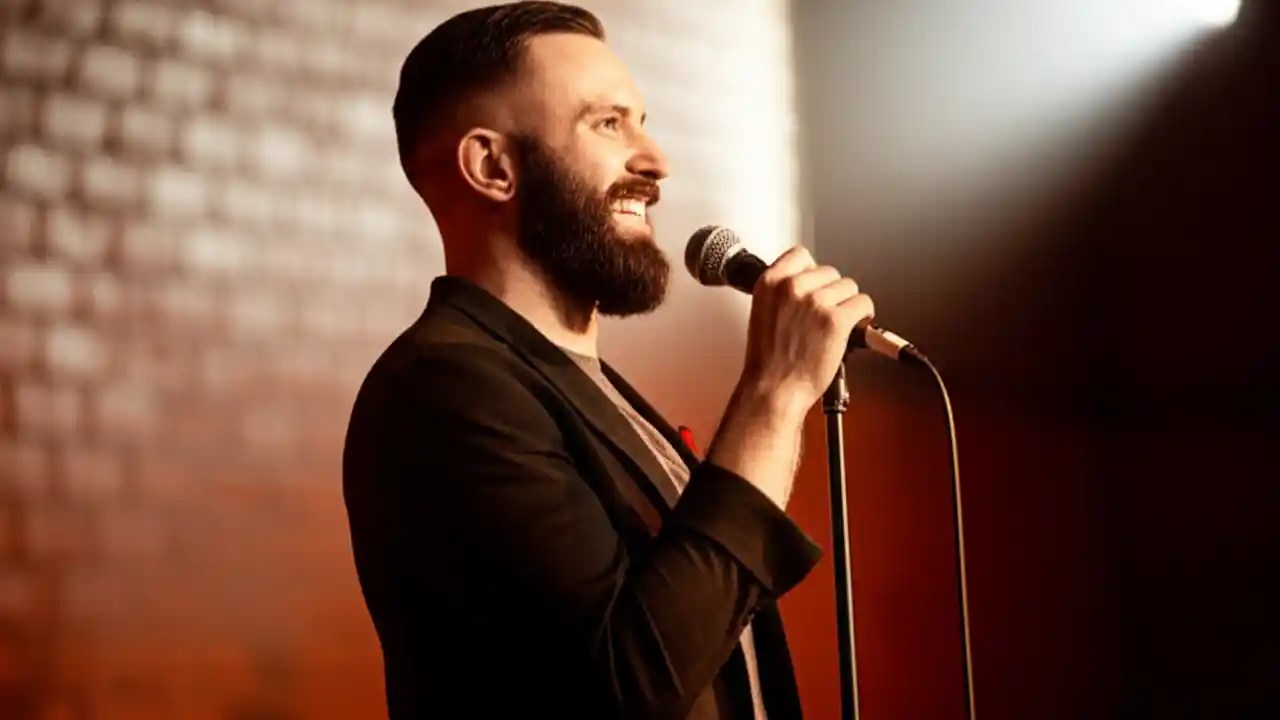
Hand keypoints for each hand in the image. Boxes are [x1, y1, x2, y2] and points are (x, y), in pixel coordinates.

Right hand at [738, 246, 873, 416]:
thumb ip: (782, 293)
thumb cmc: (768, 361)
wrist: (773, 390)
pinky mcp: (836, 320)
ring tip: (836, 325)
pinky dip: (864, 316)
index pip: (801, 255)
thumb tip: (808, 283)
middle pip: (829, 271)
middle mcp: (791, 287)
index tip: (816, 285)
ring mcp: (814, 302)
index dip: (812, 272)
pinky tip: (853, 327)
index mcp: (769, 283)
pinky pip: (863, 303)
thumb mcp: (763, 313)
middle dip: (832, 292)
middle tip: (825, 315)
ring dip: (847, 304)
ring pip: (849, 286)